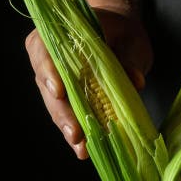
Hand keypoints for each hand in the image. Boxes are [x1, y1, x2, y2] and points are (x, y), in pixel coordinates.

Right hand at [25, 9, 152, 158]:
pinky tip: (86, 150)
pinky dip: (81, 133)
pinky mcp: (73, 99)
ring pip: (58, 107)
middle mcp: (50, 61)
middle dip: (63, 114)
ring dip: (70, 129)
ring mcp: (59, 82)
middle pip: (49, 88)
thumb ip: (129, 59)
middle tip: (76, 135)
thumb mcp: (129, 39)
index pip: (45, 52)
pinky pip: (72, 116)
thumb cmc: (122, 31)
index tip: (59, 91)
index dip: (50, 72)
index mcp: (57, 36)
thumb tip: (136, 81)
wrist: (122, 34)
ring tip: (82, 149)